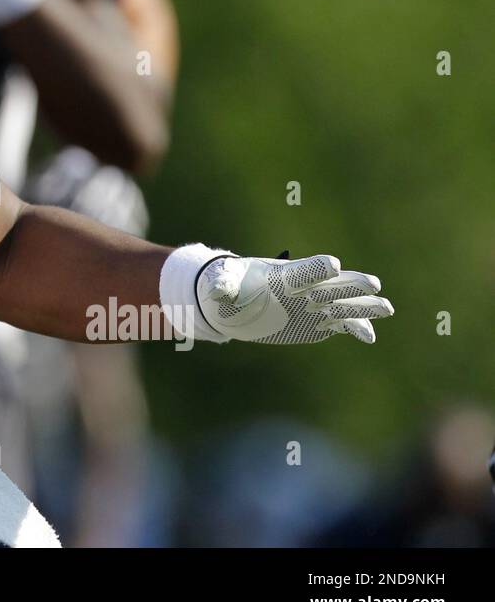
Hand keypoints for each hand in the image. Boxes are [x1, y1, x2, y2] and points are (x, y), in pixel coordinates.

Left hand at [197, 252, 392, 344]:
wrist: (233, 302)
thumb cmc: (227, 286)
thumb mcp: (220, 284)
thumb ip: (221, 283)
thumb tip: (215, 286)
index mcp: (282, 275)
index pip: (302, 270)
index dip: (316, 267)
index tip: (333, 265)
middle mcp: (304, 289)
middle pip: (331, 284)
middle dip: (351, 284)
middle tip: (373, 284)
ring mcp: (313, 305)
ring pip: (343, 304)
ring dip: (363, 306)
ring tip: (386, 307)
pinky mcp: (317, 322)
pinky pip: (340, 325)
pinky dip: (355, 329)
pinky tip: (369, 336)